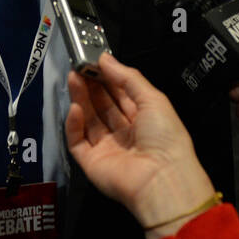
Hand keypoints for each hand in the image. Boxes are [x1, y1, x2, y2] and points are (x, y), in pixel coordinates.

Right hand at [65, 53, 215, 238]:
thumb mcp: (152, 99)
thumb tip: (106, 58)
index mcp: (144, 119)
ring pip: (88, 120)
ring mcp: (107, 148)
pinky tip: (74, 107)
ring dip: (80, 98)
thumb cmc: (165, 137)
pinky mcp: (91, 162)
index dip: (107, 77)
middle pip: (102, 105)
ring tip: (73, 78)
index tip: (95, 61)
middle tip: (79, 66)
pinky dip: (73, 124)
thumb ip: (127, 77)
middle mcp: (125, 133)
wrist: (161, 180)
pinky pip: (77, 141)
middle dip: (91, 85)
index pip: (121, 94)